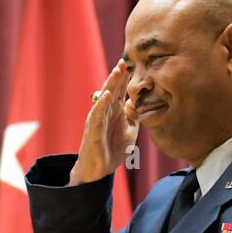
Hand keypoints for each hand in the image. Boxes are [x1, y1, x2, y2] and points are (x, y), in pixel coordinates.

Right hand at [70, 59, 138, 184]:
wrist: (100, 170)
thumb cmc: (113, 150)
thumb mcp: (131, 131)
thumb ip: (135, 115)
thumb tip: (139, 100)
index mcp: (115, 112)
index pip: (121, 91)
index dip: (125, 79)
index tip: (133, 63)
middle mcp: (106, 113)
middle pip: (112, 90)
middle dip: (118, 76)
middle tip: (124, 61)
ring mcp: (98, 121)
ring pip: (104, 99)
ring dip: (110, 85)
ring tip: (116, 71)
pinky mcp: (92, 131)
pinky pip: (96, 115)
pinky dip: (101, 105)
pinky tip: (107, 95)